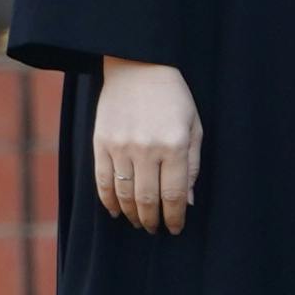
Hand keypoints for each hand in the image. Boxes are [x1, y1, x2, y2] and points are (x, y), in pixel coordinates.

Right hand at [87, 60, 201, 232]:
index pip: (173, 194)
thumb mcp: (194, 126)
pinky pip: (102, 181)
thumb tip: (186, 202)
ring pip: (124, 195)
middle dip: (152, 220)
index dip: (174, 217)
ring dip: (132, 214)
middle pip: (147, 199)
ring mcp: (121, 146)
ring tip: (139, 222)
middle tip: (155, 229)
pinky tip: (115, 211)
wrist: (138, 66)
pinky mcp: (101, 143)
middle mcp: (146, 149)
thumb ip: (193, 165)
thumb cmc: (173, 97)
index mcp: (174, 145)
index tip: (175, 229)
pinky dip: (108, 201)